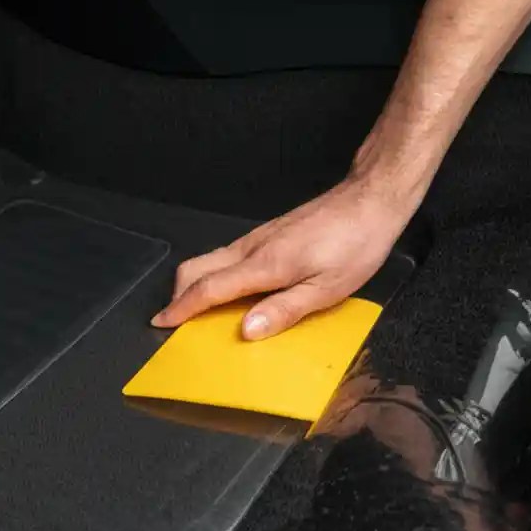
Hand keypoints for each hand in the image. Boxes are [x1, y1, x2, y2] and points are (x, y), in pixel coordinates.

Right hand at [150, 179, 414, 338]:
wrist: (370, 199)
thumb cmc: (355, 245)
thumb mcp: (327, 289)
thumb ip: (284, 310)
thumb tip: (246, 330)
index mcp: (264, 266)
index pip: (208, 288)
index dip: (181, 308)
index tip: (161, 322)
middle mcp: (253, 248)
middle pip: (196, 268)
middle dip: (178, 295)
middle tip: (175, 320)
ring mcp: (258, 237)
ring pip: (209, 259)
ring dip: (195, 284)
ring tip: (197, 310)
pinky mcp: (268, 233)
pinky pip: (227, 255)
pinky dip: (214, 274)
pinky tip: (230, 289)